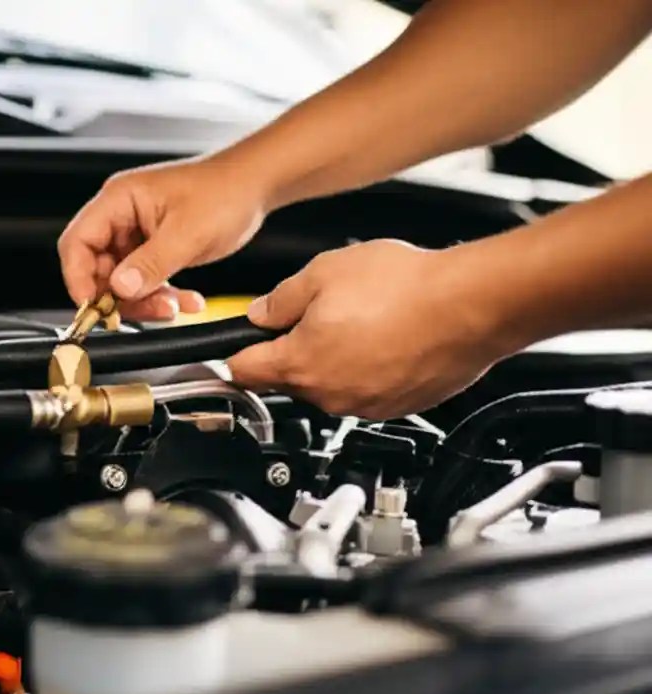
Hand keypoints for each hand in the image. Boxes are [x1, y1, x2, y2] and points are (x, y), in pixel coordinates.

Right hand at [57, 155, 269, 319]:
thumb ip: (151, 263)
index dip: (79, 279)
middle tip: (148, 310)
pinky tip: (185, 300)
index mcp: (119, 200)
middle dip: (120, 296)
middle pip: (96, 267)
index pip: (77, 243)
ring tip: (174, 306)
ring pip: (121, 279)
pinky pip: (143, 279)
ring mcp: (136, 232)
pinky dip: (160, 295)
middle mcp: (121, 215)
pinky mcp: (152, 247)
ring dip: (144, 300)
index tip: (94, 308)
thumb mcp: (188, 233)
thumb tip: (120, 289)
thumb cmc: (225, 191)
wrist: (256, 185)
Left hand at [226, 239, 512, 418]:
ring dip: (334, 360)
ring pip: (329, 386)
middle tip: (321, 315)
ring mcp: (364, 406)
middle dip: (294, 350)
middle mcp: (328, 395)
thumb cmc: (404, 289)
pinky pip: (365, 392)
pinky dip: (368, 371)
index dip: (237, 354)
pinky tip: (387, 340)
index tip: (239, 347)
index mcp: (299, 364)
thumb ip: (281, 299)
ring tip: (363, 322)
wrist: (469, 306)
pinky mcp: (395, 407)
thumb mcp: (322, 273)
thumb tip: (261, 313)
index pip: (242, 373)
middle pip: (288, 380)